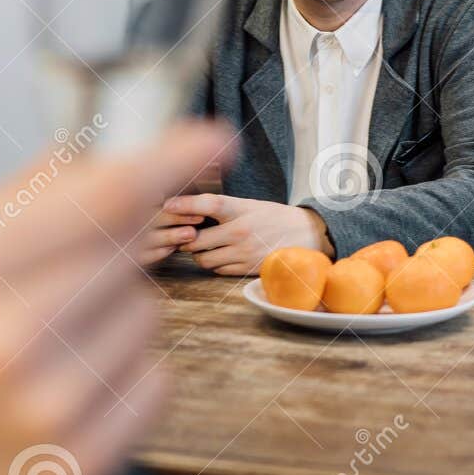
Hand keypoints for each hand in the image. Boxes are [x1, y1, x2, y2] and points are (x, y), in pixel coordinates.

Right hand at [0, 122, 233, 474]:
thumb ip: (22, 197)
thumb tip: (101, 147)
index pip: (104, 197)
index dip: (168, 160)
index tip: (210, 139)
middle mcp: (8, 339)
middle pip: (132, 251)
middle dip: (107, 247)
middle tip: (50, 277)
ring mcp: (49, 408)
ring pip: (149, 312)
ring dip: (112, 312)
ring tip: (40, 341)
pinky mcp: (81, 461)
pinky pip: (157, 379)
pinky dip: (124, 372)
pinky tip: (62, 383)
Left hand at [163, 194, 332, 274]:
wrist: (306, 236)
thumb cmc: (274, 217)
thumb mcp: (251, 204)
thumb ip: (223, 208)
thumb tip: (188, 208)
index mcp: (242, 209)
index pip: (209, 203)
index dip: (185, 204)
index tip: (167, 205)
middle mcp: (241, 231)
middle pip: (195, 240)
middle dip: (186, 238)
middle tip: (186, 234)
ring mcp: (243, 253)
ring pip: (203, 259)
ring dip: (199, 253)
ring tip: (205, 245)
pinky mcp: (245, 269)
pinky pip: (217, 270)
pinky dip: (214, 264)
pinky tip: (220, 254)